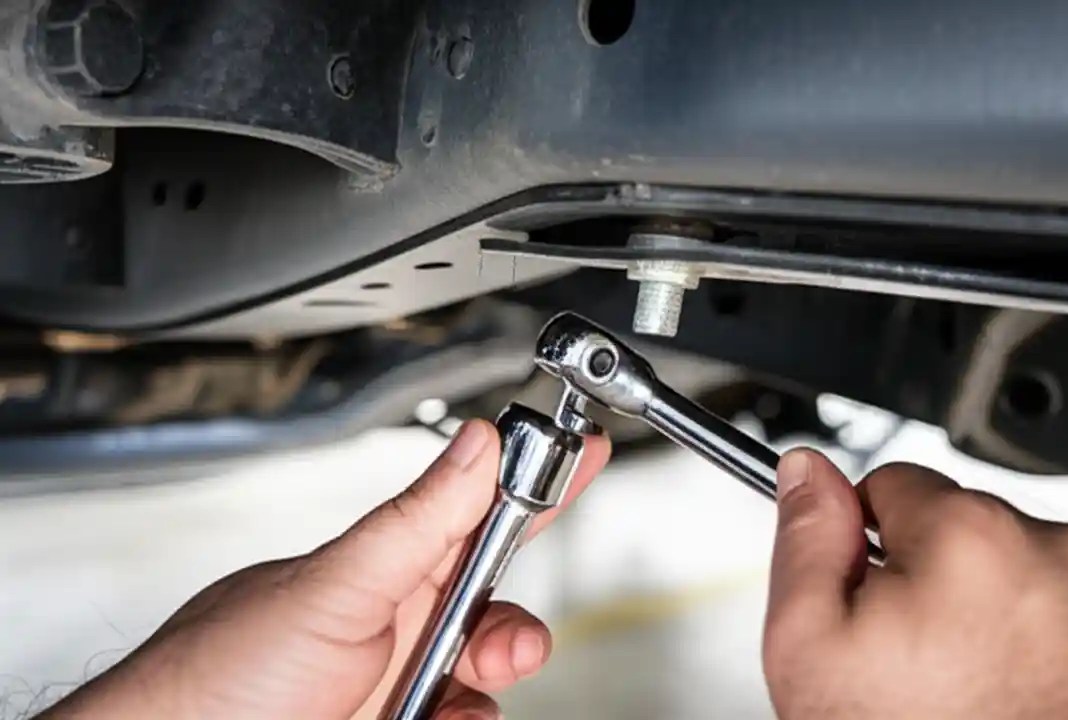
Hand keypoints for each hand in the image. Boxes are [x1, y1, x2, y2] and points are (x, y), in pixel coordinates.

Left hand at [45, 420, 610, 719]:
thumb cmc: (213, 675)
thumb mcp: (331, 586)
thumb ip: (416, 520)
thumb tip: (478, 444)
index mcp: (383, 566)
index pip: (478, 507)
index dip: (539, 479)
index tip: (588, 450)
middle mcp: (393, 620)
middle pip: (495, 610)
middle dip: (516, 630)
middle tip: (508, 644)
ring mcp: (393, 682)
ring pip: (484, 680)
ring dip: (487, 689)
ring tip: (457, 702)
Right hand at [762, 452, 1067, 719]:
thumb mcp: (814, 653)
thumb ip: (806, 544)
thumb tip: (807, 473)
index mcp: (967, 535)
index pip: (890, 483)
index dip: (866, 549)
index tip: (871, 603)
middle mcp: (1056, 553)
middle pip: (963, 527)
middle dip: (935, 580)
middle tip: (918, 667)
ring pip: (1026, 572)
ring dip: (999, 613)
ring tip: (978, 696)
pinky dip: (1057, 649)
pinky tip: (1028, 704)